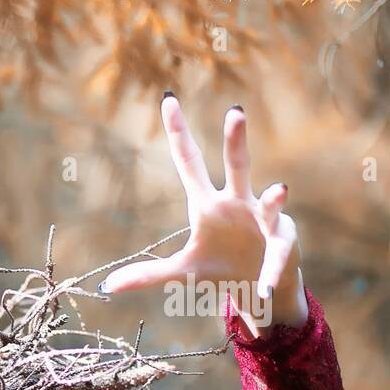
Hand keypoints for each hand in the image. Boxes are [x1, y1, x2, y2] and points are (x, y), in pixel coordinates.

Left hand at [98, 94, 307, 339]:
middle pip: (237, 166)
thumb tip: (106, 287)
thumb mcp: (181, 272)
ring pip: (270, 203)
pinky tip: (261, 288)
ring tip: (279, 190)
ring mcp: (264, 220)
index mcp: (208, 204)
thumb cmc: (219, 269)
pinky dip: (269, 272)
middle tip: (235, 112)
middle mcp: (237, 203)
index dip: (179, 133)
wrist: (257, 290)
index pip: (190, 162)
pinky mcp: (283, 244)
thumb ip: (148, 274)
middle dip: (236, 141)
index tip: (168, 99)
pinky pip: (277, 256)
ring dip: (273, 199)